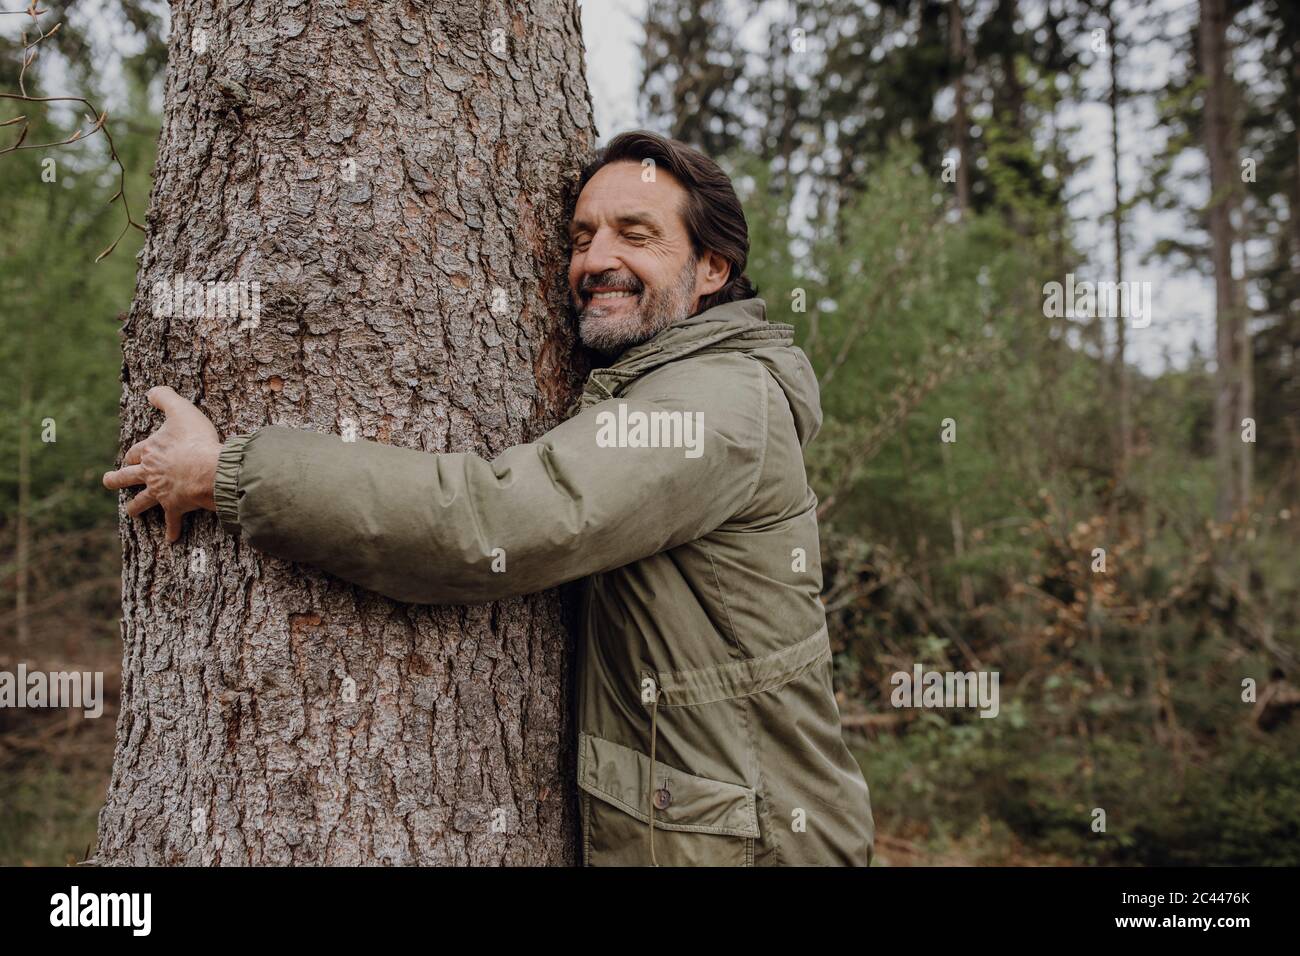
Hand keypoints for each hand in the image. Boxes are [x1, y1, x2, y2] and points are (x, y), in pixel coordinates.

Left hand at [103, 386, 222, 542]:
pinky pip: (172, 521)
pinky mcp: (175, 506)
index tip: (130, 456)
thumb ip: (165, 398)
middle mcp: (150, 473)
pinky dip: (172, 530)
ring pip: (141, 501)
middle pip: (127, 477)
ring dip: (135, 507)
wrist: (208, 469)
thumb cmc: (196, 440)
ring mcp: (161, 492)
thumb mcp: (181, 411)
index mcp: (149, 451)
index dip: (132, 454)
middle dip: (116, 480)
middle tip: (107, 481)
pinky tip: (171, 539)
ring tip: (129, 512)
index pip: (134, 452)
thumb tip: (151, 391)